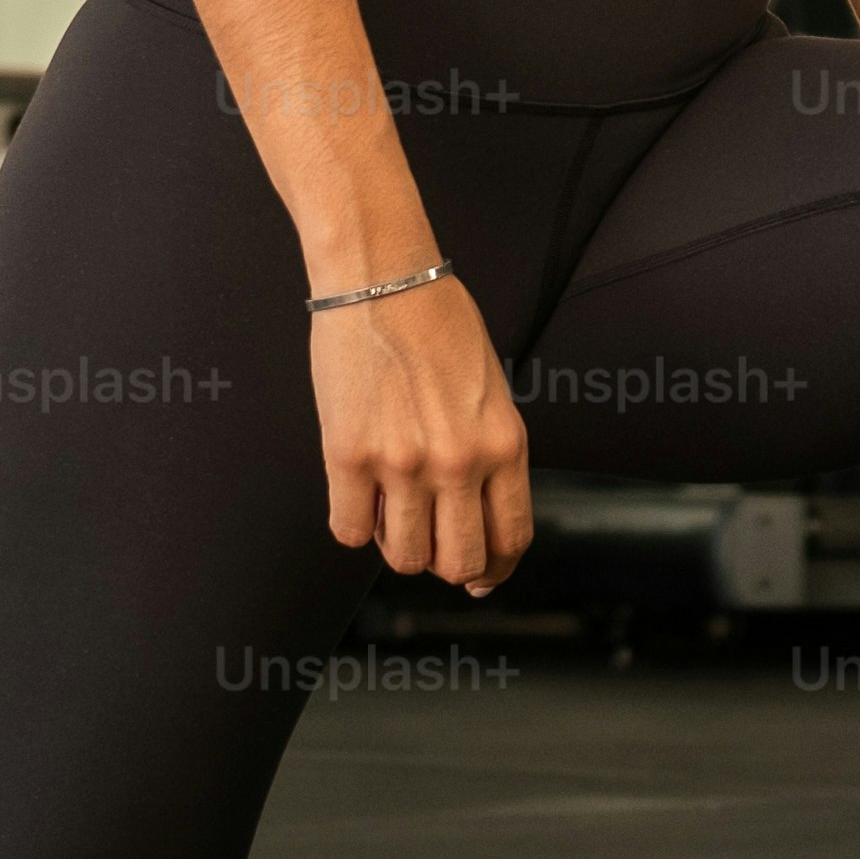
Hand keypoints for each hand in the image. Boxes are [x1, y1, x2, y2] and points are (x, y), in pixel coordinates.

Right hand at [312, 275, 530, 592]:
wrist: (383, 280)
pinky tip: (358, 497)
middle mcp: (459, 462)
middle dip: (445, 564)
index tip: (481, 578)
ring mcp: (403, 464)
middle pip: (458, 562)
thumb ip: (490, 454)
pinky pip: (349, 531)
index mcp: (504, 444)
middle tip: (430, 544)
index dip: (495, 570)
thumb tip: (477, 514)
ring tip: (391, 513)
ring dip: (397, 547)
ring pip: (404, 557)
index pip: (511, 538)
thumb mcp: (491, 393)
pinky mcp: (349, 457)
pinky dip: (354, 525)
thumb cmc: (437, 323)